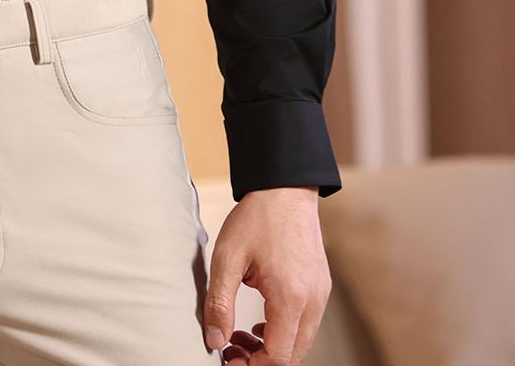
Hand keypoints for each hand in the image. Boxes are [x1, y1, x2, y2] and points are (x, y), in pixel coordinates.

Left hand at [202, 186, 330, 363]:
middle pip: (293, 355)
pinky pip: (306, 324)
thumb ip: (220, 303)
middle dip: (261, 360)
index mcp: (290, 297)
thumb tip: (215, 340)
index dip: (252, 365)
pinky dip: (285, 331)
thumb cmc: (256, 218)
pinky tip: (261, 320)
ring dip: (273, 347)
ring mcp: (320, 294)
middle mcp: (313, 301)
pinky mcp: (321, 286)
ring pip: (301, 342)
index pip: (278, 356)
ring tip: (242, 334)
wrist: (284, 187)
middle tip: (232, 346)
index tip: (229, 356)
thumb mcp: (227, 257)